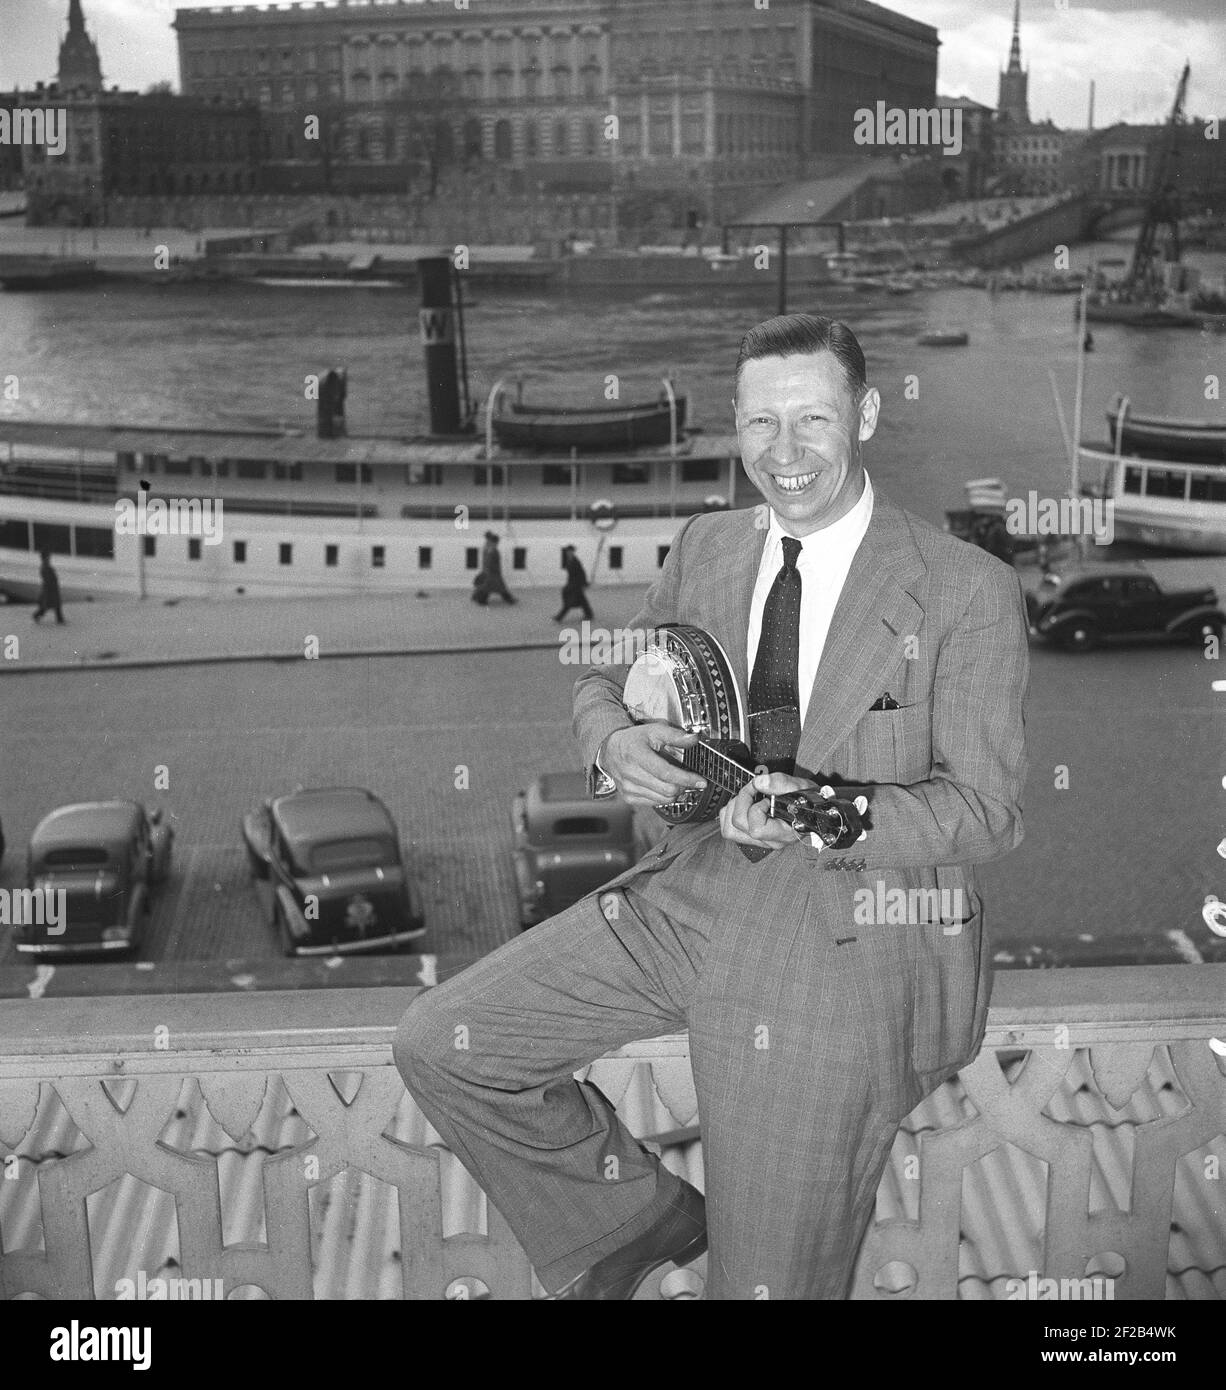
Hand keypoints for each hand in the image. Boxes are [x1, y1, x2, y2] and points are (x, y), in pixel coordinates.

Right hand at [601, 723, 706, 806]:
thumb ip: (675, 735)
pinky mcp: (629, 797)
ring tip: (677, 780)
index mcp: (637, 755)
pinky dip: (664, 796)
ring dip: (676, 792)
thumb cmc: (633, 740)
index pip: (666, 773)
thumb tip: (694, 739)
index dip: (686, 779)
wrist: (609, 751)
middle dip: (684, 785)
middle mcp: (631, 774)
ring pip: (663, 799)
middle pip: (667, 789)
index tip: (701, 781)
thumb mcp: (653, 731)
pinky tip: (664, 785)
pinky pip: (655, 803)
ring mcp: (629, 788)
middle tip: (690, 779)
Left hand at [719, 774, 868, 851]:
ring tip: (746, 798)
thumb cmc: (809, 801)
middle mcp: (769, 841)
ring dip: (733, 808)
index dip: (755, 808)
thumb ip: (780, 783)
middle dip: (742, 800)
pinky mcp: (752, 835)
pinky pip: (729, 829)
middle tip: (753, 789)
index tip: (764, 794)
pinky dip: (730, 814)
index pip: (756, 829)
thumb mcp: (799, 787)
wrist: (815, 810)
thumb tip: (759, 782)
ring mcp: (760, 840)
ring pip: (729, 830)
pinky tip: (742, 804)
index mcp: (782, 833)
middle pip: (739, 825)